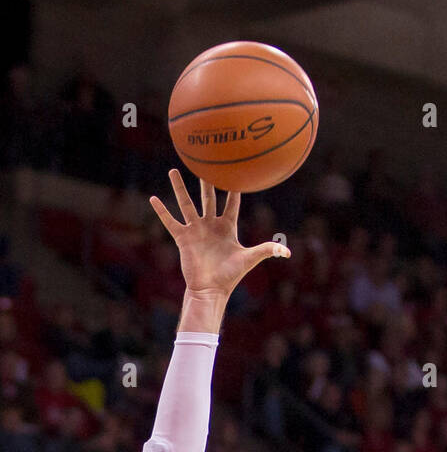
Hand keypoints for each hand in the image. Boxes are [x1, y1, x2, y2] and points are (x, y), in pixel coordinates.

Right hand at [149, 169, 289, 299]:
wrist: (211, 289)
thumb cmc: (231, 276)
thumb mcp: (250, 259)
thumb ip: (267, 250)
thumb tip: (287, 251)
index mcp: (227, 227)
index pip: (231, 203)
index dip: (234, 189)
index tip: (234, 171)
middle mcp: (210, 225)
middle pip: (208, 198)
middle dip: (207, 181)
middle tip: (205, 162)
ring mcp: (196, 230)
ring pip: (187, 203)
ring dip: (179, 187)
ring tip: (174, 169)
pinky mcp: (183, 238)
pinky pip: (170, 221)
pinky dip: (161, 211)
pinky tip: (153, 198)